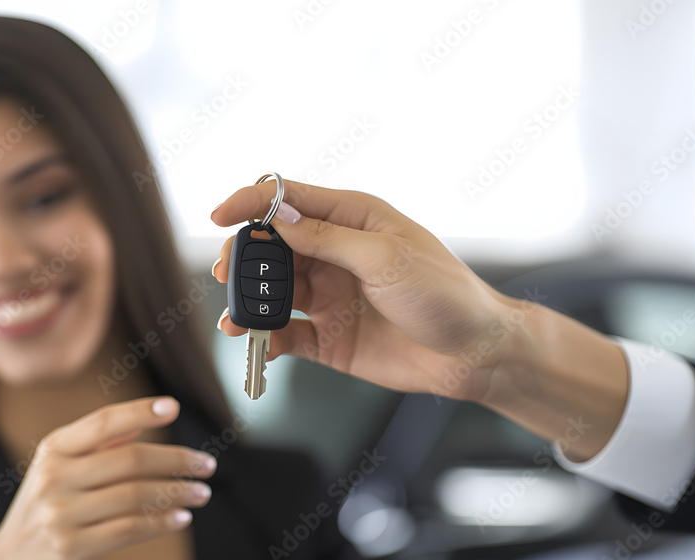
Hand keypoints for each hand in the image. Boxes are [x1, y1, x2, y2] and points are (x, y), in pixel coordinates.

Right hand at [0, 396, 215, 559]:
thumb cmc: (47, 503)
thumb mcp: (59, 466)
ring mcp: (61, 514)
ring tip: (201, 492)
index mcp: (53, 449)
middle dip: (176, 460)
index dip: (140, 411)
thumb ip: (97, 444)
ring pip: (135, 495)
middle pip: (130, 460)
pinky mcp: (71, 547)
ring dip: (177, 492)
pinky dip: (160, 522)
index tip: (174, 407)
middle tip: (206, 464)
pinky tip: (181, 516)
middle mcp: (54, 477)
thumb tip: (143, 419)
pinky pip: (128, 528)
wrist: (10, 556)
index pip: (103, 422)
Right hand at [212, 179, 627, 459]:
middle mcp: (335, 254)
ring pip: (273, 291)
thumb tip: (279, 217)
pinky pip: (286, 334)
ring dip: (248, 300)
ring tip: (234, 316)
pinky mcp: (330, 337)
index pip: (290, 199)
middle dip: (243, 257)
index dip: (250, 202)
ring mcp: (330, 296)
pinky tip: (255, 341)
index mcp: (352, 220)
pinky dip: (265, 337)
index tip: (218, 216)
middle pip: (272, 246)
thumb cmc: (445, 293)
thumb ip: (327, 238)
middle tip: (224, 274)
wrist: (475, 354)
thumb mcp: (385, 257)